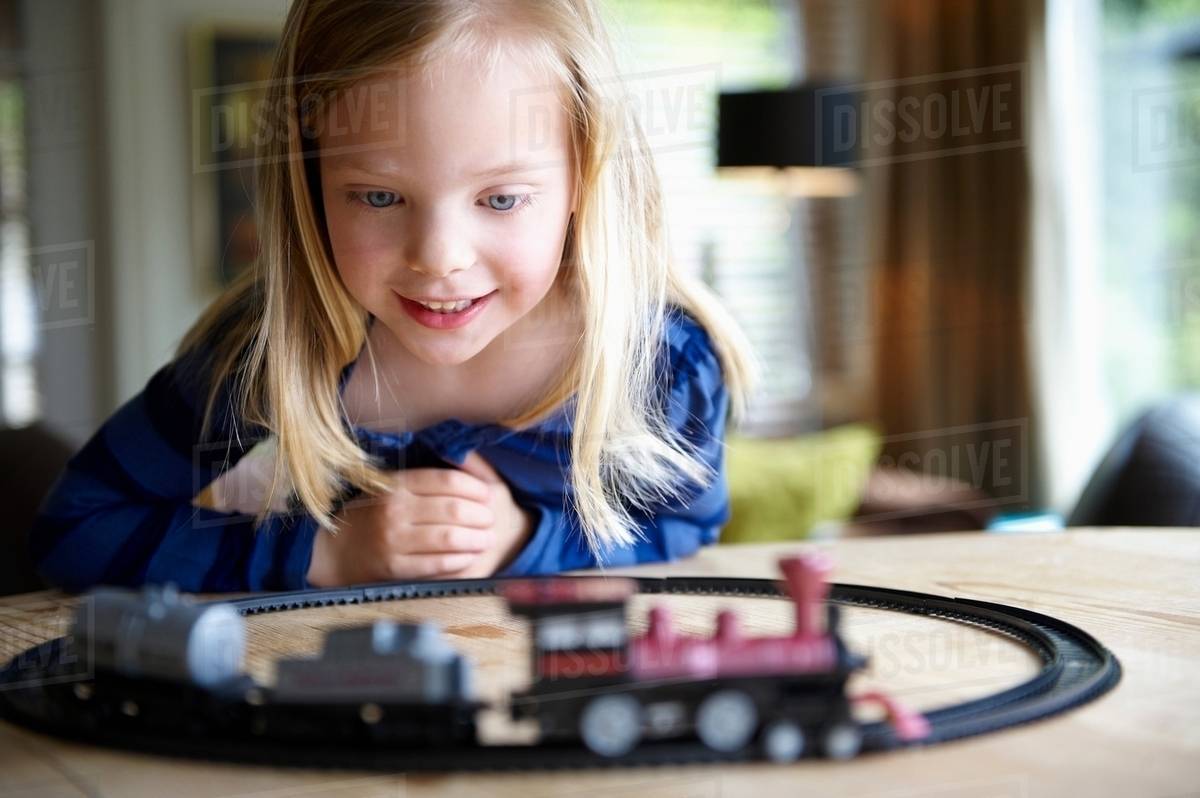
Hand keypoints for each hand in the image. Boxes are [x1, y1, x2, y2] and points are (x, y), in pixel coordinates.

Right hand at [305, 452, 534, 585]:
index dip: (474, 488)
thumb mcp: (392, 486)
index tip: (489, 494)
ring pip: (448, 537)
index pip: (446, 480)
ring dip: (475, 538)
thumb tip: (464, 460)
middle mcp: (394, 509)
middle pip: (452, 509)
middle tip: (492, 519)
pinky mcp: (394, 566)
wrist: (339, 549)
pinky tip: (470, 556)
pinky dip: (459, 559)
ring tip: (487, 538)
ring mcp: (393, 539)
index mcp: (397, 484)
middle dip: (480, 515)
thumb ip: (424, 477)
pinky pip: (436, 562)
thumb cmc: (375, 514)